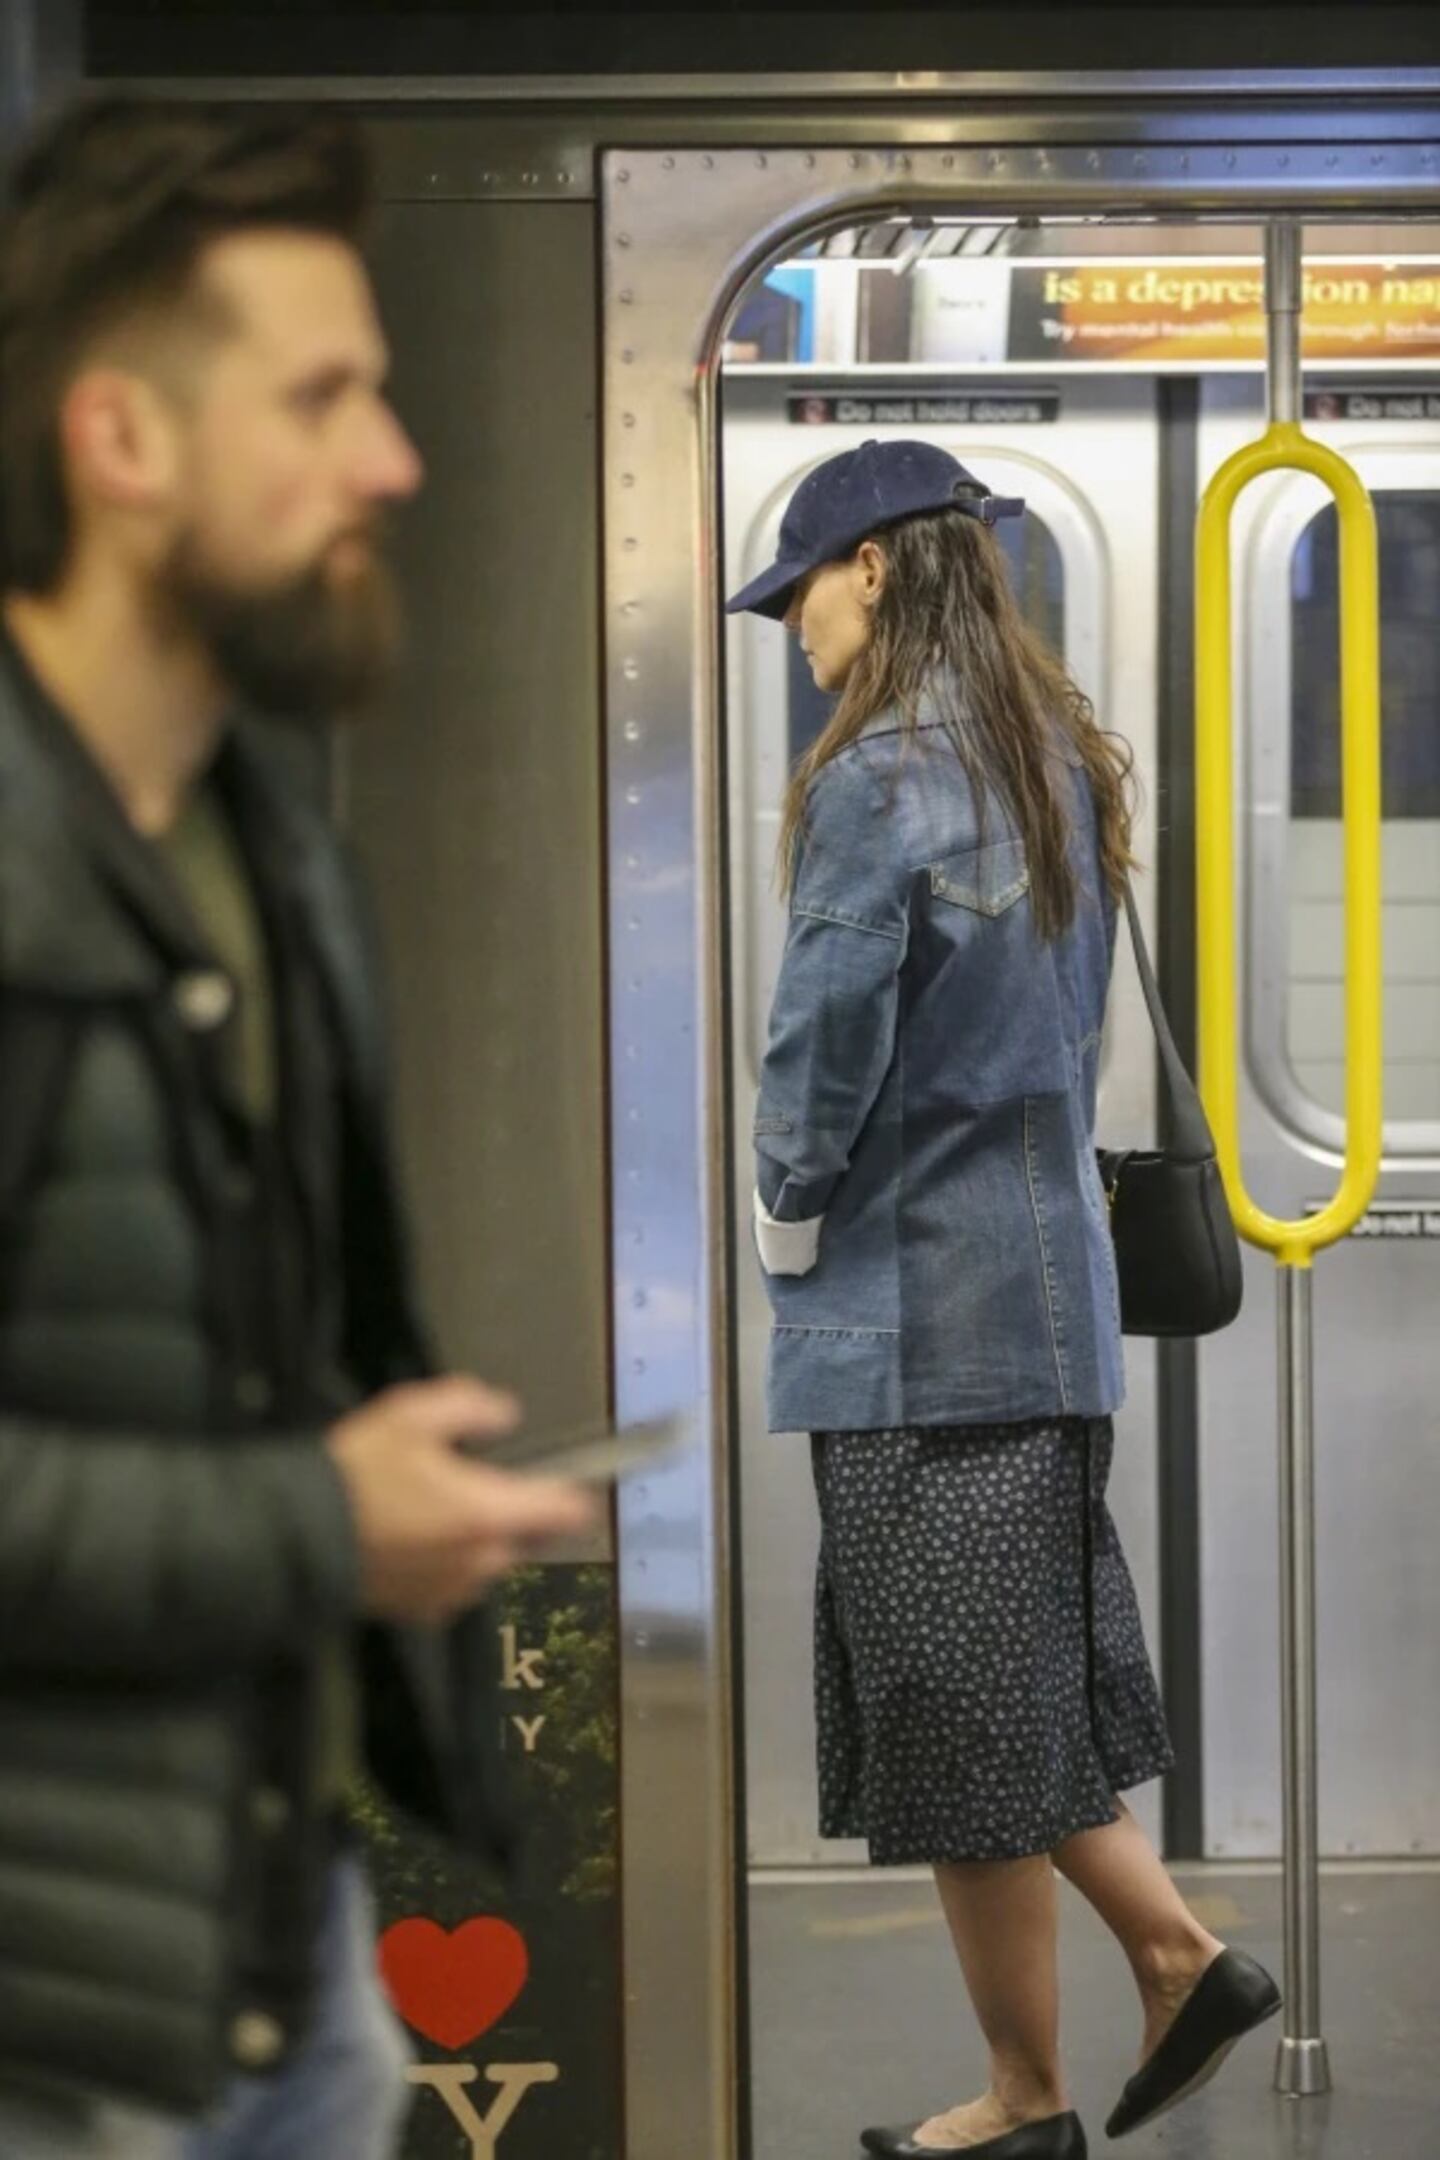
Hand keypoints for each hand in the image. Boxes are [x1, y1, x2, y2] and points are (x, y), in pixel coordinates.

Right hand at [325, 1376, 596, 1624]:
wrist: (295, 1538)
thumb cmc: (360, 1472)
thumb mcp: (412, 1414)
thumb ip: (471, 1407)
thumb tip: (506, 1415)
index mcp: (489, 1515)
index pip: (565, 1512)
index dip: (578, 1495)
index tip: (582, 1484)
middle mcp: (481, 1563)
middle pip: (525, 1537)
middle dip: (513, 1512)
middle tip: (474, 1482)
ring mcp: (451, 1593)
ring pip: (489, 1561)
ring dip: (478, 1539)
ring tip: (434, 1508)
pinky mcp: (420, 1612)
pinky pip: (454, 1583)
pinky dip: (446, 1562)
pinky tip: (412, 1538)